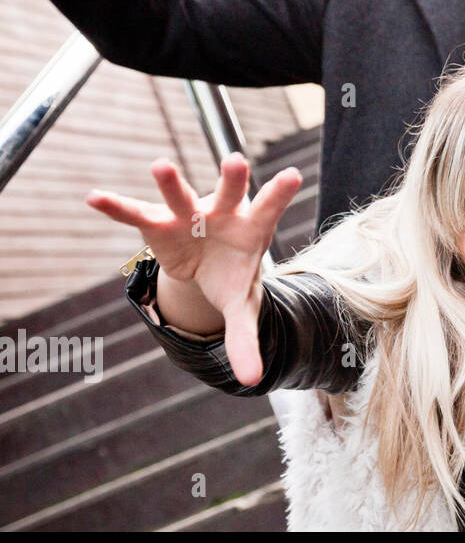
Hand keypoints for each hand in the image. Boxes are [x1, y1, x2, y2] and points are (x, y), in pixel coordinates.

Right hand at [86, 153, 300, 385]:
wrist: (208, 268)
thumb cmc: (232, 278)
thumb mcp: (241, 310)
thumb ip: (245, 341)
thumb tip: (253, 382)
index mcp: (252, 230)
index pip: (270, 209)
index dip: (280, 193)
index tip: (294, 174)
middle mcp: (224, 214)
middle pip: (230, 193)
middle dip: (232, 178)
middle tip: (236, 160)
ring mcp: (190, 215)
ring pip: (181, 196)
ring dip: (171, 182)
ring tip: (159, 165)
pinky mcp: (160, 224)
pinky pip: (136, 213)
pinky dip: (116, 207)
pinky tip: (93, 198)